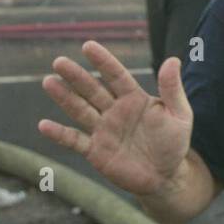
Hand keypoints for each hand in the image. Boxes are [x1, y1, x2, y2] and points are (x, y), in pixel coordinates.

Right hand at [39, 42, 192, 196]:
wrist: (165, 177)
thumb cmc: (174, 143)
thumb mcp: (180, 115)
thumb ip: (172, 90)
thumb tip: (173, 60)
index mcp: (134, 98)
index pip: (115, 75)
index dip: (103, 61)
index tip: (88, 46)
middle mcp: (114, 110)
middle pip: (92, 89)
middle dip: (76, 76)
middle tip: (58, 61)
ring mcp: (103, 130)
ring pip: (80, 110)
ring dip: (64, 97)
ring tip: (48, 82)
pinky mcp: (95, 151)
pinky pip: (74, 140)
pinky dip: (59, 134)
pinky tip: (43, 125)